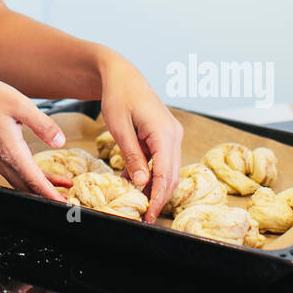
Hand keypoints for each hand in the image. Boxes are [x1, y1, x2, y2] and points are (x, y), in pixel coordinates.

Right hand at [0, 75, 69, 201]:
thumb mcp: (19, 104)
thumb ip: (42, 124)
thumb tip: (60, 141)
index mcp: (11, 151)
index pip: (35, 181)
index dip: (51, 194)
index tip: (65, 205)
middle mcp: (3, 161)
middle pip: (29, 187)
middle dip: (49, 196)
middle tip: (69, 202)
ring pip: (22, 182)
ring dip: (41, 188)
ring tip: (62, 188)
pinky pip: (16, 174)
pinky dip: (31, 178)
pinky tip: (41, 174)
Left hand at [96, 51, 182, 221]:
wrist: (122, 75)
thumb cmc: (118, 96)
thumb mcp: (120, 128)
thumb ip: (132, 156)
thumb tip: (142, 184)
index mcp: (164, 132)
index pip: (165, 174)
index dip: (157, 197)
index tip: (148, 216)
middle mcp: (174, 135)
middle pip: (171, 175)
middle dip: (159, 198)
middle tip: (144, 217)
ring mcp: (172, 135)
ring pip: (168, 170)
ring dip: (154, 187)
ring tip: (137, 203)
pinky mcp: (165, 136)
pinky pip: (161, 160)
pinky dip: (149, 173)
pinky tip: (132, 181)